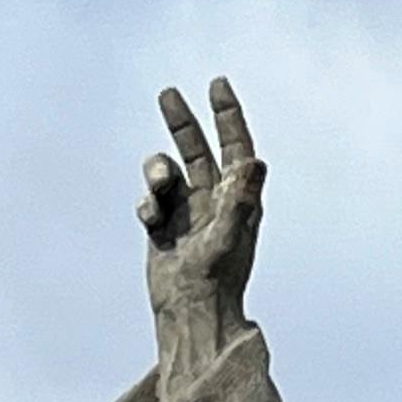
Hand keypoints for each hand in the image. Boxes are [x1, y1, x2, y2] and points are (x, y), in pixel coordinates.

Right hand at [141, 78, 262, 354]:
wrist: (191, 316)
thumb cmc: (217, 282)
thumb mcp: (228, 236)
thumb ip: (239, 198)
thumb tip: (255, 161)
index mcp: (238, 200)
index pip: (235, 146)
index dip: (227, 115)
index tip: (217, 84)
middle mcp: (214, 202)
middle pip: (197, 150)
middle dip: (182, 122)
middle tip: (167, 94)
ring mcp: (187, 215)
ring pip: (167, 173)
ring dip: (157, 170)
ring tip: (158, 186)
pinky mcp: (164, 229)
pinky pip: (149, 201)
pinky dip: (147, 205)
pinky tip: (152, 224)